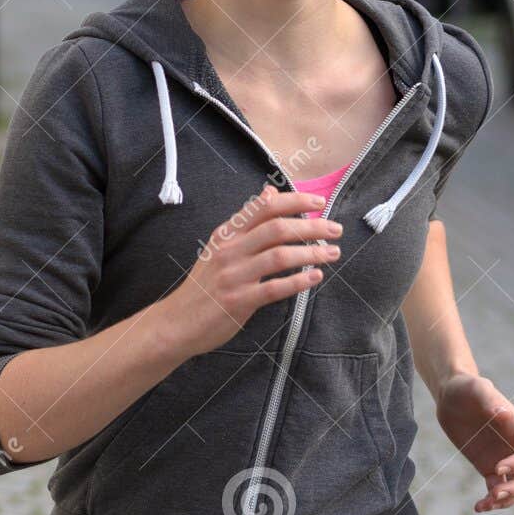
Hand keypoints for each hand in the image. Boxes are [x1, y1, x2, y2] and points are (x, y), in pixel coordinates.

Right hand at [155, 184, 341, 357]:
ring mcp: (233, 275)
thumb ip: (246, 221)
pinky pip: (273, 288)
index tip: (319, 203)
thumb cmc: (204, 284)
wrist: (177, 322)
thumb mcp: (220, 246)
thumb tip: (270, 192)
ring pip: (279, 256)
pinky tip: (315, 277)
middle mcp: (229, 250)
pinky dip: (297, 281)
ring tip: (332, 253)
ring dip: (311, 253)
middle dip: (311, 226)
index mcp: (227, 234)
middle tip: (336, 229)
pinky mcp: (238, 301)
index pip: (264, 207)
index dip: (294, 201)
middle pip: (276, 228)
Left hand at [435, 373, 513, 511]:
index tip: (498, 468)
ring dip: (507, 500)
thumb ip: (489, 398)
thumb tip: (503, 414)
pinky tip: (479, 507)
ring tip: (484, 505)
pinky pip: (498, 490)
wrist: (451, 396)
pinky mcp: (490, 468)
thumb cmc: (466, 388)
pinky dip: (492, 501)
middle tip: (495, 493)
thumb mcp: (476, 388)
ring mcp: (505, 459)